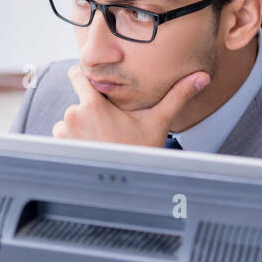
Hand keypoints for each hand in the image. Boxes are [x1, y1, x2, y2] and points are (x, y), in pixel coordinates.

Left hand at [52, 65, 209, 145]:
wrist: (124, 186)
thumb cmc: (140, 152)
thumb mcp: (158, 122)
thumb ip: (177, 96)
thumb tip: (202, 77)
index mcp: (93, 104)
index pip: (77, 75)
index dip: (85, 77)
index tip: (95, 82)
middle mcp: (73, 114)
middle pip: (77, 100)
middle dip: (90, 109)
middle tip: (108, 124)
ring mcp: (63, 131)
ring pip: (70, 119)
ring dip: (81, 126)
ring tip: (101, 139)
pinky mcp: (58, 146)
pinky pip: (63, 135)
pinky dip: (74, 139)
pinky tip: (92, 148)